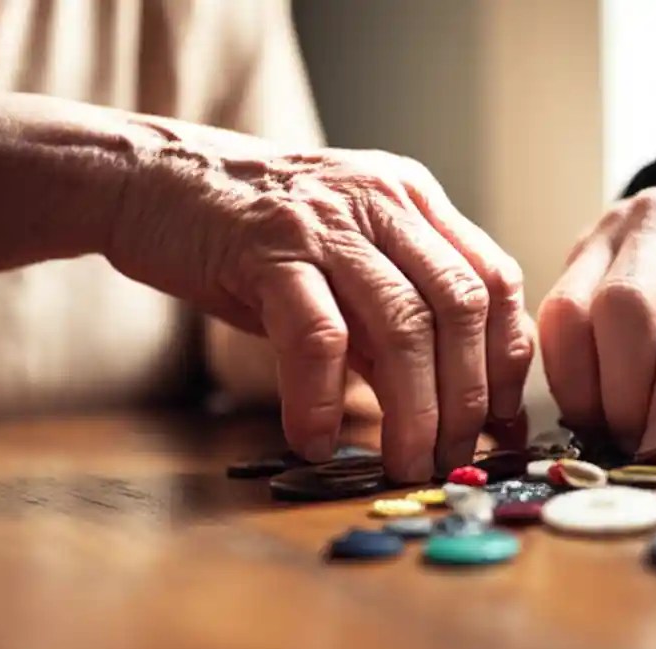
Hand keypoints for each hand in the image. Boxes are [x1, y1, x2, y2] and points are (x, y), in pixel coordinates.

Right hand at [107, 118, 533, 482]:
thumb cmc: (249, 234)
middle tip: (452, 456)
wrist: (149, 179)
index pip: (493, 280)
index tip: (501, 425)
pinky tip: (315, 440)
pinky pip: (318, 336)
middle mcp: (382, 201)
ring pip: (403, 324)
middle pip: (460, 306)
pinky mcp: (268, 249)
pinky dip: (323, 399)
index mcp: (412, 200)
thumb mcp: (339, 258)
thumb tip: (443, 401)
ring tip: (402, 463)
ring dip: (412, 410)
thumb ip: (390, 314)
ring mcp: (327, 221)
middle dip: (467, 395)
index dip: (506, 361)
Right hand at [538, 163, 655, 455]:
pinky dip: (562, 369)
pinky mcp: (576, 248)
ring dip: (581, 385)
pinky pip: (550, 313)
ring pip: (570, 308)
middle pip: (622, 305)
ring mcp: (610, 228)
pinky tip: (582, 405)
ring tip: (603, 431)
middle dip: (621, 390)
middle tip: (631, 444)